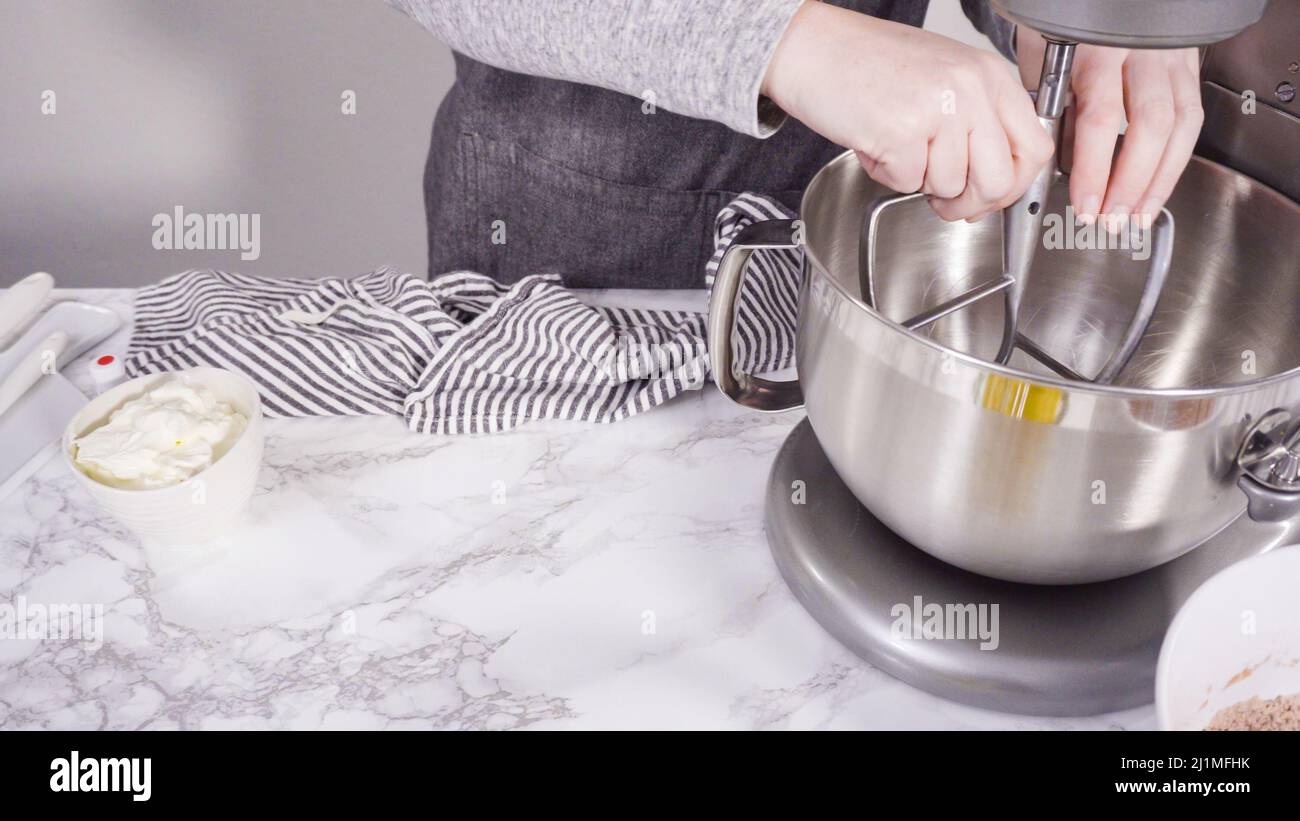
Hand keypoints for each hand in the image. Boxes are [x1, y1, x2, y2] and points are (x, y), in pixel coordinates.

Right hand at [762, 2, 1053, 220]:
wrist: (814, 48)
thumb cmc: (870, 64)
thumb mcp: (944, 79)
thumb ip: (976, 121)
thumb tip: (992, 182)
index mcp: (989, 75)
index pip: (1035, 147)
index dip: (1013, 184)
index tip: (989, 193)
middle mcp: (971, 89)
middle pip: (999, 181)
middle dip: (969, 203)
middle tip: (944, 198)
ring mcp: (940, 110)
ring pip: (949, 186)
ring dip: (917, 180)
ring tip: (895, 144)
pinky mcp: (902, 131)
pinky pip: (907, 182)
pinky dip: (886, 173)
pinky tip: (875, 141)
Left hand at [1017, 30, 1202, 225]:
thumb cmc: (1062, 29)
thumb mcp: (1043, 60)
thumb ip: (1051, 107)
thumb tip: (1055, 165)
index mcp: (1096, 52)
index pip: (1099, 119)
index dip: (1093, 170)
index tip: (1084, 205)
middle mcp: (1140, 54)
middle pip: (1149, 127)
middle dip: (1130, 183)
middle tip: (1111, 220)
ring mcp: (1169, 59)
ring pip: (1179, 126)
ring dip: (1158, 180)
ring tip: (1136, 216)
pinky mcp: (1187, 67)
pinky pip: (1191, 118)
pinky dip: (1175, 160)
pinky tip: (1155, 189)